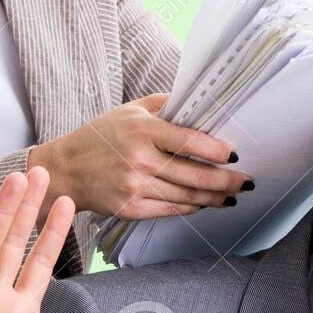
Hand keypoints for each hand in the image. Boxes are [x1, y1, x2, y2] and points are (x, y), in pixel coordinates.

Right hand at [28, 94, 250, 219]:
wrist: (66, 170)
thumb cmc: (100, 136)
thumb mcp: (129, 110)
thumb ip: (164, 104)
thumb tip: (200, 101)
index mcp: (142, 131)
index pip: (189, 141)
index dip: (217, 150)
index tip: (234, 154)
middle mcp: (139, 160)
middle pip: (194, 175)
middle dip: (226, 181)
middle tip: (246, 181)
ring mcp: (135, 187)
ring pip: (187, 197)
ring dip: (214, 198)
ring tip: (231, 195)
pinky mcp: (130, 209)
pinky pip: (171, 211)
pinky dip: (191, 208)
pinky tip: (204, 204)